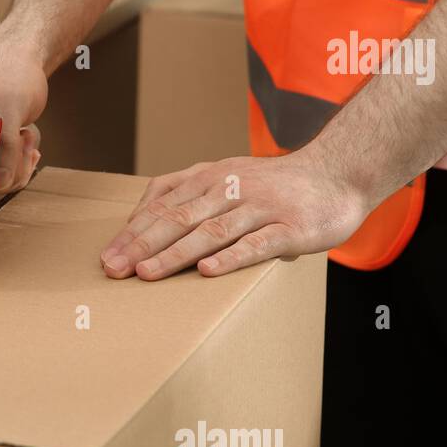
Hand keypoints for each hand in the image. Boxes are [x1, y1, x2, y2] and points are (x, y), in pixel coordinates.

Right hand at [0, 39, 47, 193]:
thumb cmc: (12, 75)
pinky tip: (26, 136)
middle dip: (15, 166)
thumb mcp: (9, 112)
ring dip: (22, 159)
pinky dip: (25, 156)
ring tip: (24, 132)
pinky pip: (11, 165)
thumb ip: (4, 148)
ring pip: (4, 176)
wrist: (24, 57)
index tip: (13, 162)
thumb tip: (0, 182)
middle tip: (22, 140)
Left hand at [99, 147, 372, 279]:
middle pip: (178, 218)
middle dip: (141, 244)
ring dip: (175, 254)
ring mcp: (260, 207)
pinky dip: (230, 258)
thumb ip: (188, 194)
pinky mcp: (289, 228)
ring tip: (146, 272)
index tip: (107, 254)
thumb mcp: (226, 176)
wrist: (338, 173)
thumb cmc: (274, 185)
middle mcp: (230, 188)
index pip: (163, 203)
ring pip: (210, 232)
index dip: (133, 229)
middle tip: (113, 268)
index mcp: (210, 176)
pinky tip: (206, 272)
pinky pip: (256, 244)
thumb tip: (142, 222)